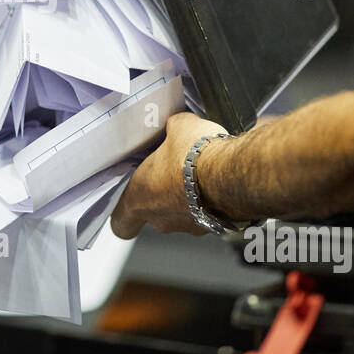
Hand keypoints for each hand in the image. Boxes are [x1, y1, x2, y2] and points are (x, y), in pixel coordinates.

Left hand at [112, 112, 225, 238]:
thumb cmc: (194, 156)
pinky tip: (219, 181)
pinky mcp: (214, 226)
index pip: (121, 222)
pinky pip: (209, 213)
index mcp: (139, 198)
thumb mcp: (177, 128)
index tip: (131, 202)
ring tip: (200, 173)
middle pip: (154, 214)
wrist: (231, 174)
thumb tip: (177, 126)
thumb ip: (171, 129)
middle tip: (172, 173)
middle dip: (163, 193)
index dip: (124, 214)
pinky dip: (212, 200)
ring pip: (183, 213)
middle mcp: (161, 219)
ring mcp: (188, 226)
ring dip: (189, 197)